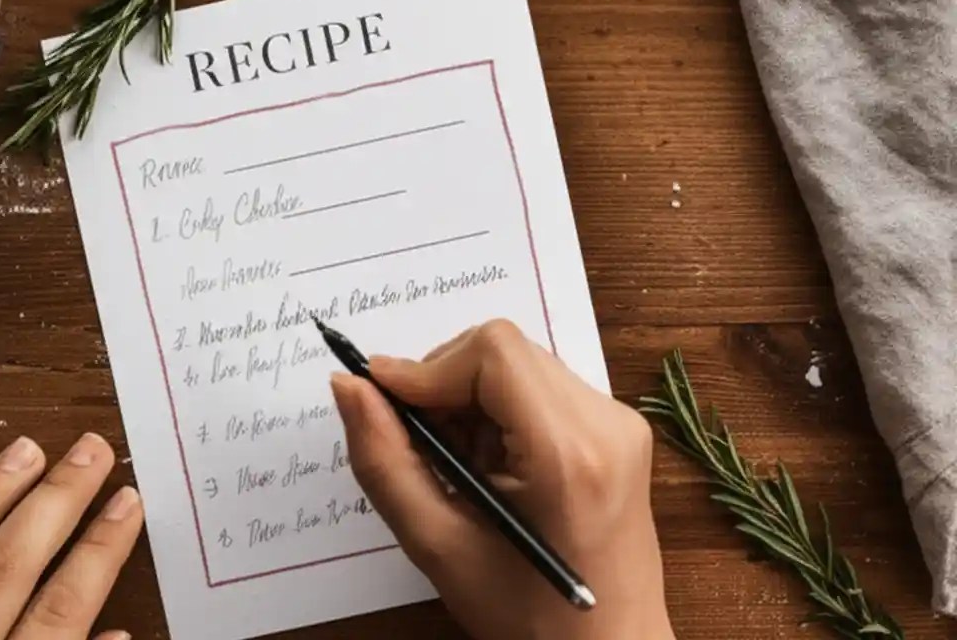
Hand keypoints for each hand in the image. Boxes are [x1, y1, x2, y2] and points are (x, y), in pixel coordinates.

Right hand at [330, 320, 673, 639]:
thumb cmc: (528, 617)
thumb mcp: (438, 545)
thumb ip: (385, 460)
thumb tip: (347, 386)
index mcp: (569, 454)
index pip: (492, 353)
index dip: (426, 368)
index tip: (381, 402)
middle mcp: (607, 424)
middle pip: (504, 352)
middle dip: (445, 387)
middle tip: (423, 449)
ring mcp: (619, 424)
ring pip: (518, 364)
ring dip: (470, 401)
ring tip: (461, 468)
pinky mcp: (618, 430)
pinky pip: (540, 387)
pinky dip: (498, 412)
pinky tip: (491, 467)